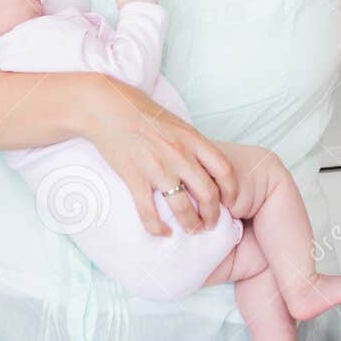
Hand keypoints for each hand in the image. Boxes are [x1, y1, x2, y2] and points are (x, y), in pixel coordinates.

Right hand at [86, 76, 237, 236]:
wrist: (107, 107)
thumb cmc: (142, 112)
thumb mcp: (176, 123)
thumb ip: (192, 144)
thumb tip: (205, 165)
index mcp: (192, 139)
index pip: (224, 170)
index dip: (232, 191)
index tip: (231, 203)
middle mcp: (179, 155)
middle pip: (208, 194)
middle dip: (213, 215)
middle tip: (210, 223)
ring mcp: (157, 168)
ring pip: (183, 207)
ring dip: (191, 224)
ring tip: (193, 230)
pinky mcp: (135, 178)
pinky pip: (149, 212)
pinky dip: (158, 228)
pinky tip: (164, 232)